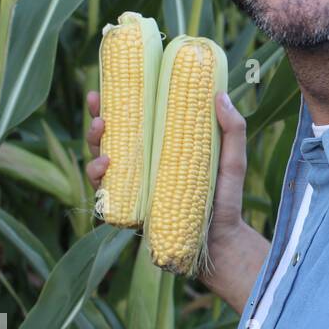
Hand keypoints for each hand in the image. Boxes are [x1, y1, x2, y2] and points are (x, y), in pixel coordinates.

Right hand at [85, 89, 247, 227]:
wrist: (222, 240)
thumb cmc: (228, 198)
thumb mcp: (234, 160)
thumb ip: (233, 129)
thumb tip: (220, 94)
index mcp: (163, 147)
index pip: (135, 121)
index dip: (115, 104)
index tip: (103, 88)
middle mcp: (144, 165)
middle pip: (112, 139)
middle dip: (97, 121)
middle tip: (98, 108)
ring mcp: (135, 188)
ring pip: (102, 163)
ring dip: (94, 147)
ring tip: (101, 134)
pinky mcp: (131, 210)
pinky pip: (106, 194)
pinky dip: (100, 179)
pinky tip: (105, 166)